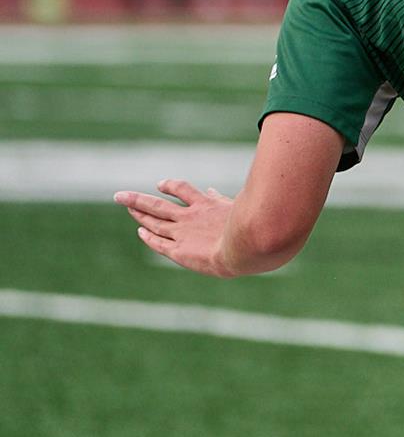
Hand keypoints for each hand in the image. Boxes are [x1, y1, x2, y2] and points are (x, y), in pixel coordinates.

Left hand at [115, 179, 238, 276]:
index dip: (170, 186)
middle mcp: (189, 217)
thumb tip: (212, 190)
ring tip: (125, 209)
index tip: (160, 185)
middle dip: (138, 200)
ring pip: (154, 221)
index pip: (181, 190)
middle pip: (157, 205)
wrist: (245, 247)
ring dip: (138, 214)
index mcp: (205, 204)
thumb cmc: (250, 225)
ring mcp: (182, 233)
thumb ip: (221, 200)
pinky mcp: (179, 251)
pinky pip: (158, 242)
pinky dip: (148, 237)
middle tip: (120, 196)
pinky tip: (141, 232)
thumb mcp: (238, 207)